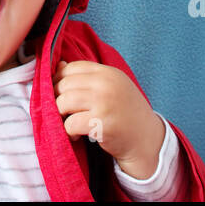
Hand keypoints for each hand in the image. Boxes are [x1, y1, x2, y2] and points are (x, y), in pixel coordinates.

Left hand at [54, 60, 164, 180]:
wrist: (147, 140)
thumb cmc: (125, 113)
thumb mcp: (111, 87)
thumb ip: (88, 76)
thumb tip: (59, 65)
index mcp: (108, 72)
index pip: (73, 67)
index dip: (61, 80)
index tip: (61, 94)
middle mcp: (106, 84)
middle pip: (64, 84)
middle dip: (57, 99)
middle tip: (64, 112)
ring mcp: (104, 103)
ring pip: (63, 102)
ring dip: (60, 115)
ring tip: (69, 123)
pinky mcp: (102, 124)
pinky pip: (70, 123)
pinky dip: (68, 131)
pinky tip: (76, 136)